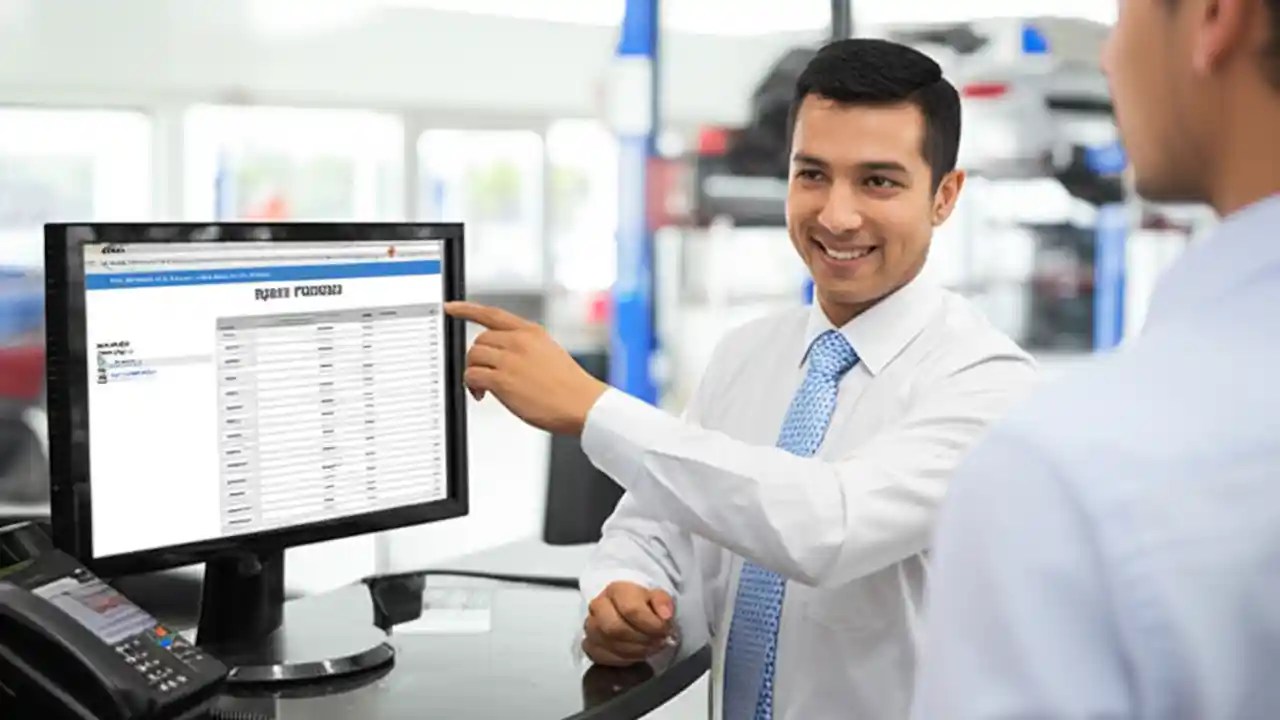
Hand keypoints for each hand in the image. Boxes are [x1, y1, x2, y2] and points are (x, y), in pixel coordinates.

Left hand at [444, 301, 607, 435]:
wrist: (582, 404)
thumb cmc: (569, 386)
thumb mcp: (549, 352)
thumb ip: (524, 348)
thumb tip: (499, 356)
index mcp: (531, 332)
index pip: (492, 314)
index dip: (467, 309)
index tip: (451, 307)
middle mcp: (519, 341)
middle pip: (479, 340)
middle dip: (477, 358)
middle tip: (484, 375)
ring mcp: (510, 360)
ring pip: (472, 357)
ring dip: (473, 373)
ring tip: (484, 388)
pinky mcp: (503, 380)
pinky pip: (472, 376)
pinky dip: (472, 386)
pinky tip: (483, 394)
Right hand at [582, 582, 676, 666]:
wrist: (627, 612)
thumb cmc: (643, 604)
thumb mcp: (658, 597)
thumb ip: (663, 602)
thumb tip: (665, 615)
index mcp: (616, 590)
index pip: (631, 609)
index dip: (651, 624)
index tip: (665, 629)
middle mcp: (598, 606)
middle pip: (616, 629)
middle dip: (642, 639)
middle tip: (658, 641)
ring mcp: (591, 627)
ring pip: (611, 645)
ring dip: (637, 650)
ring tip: (651, 647)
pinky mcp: (590, 646)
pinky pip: (605, 658)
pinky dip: (625, 659)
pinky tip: (638, 654)